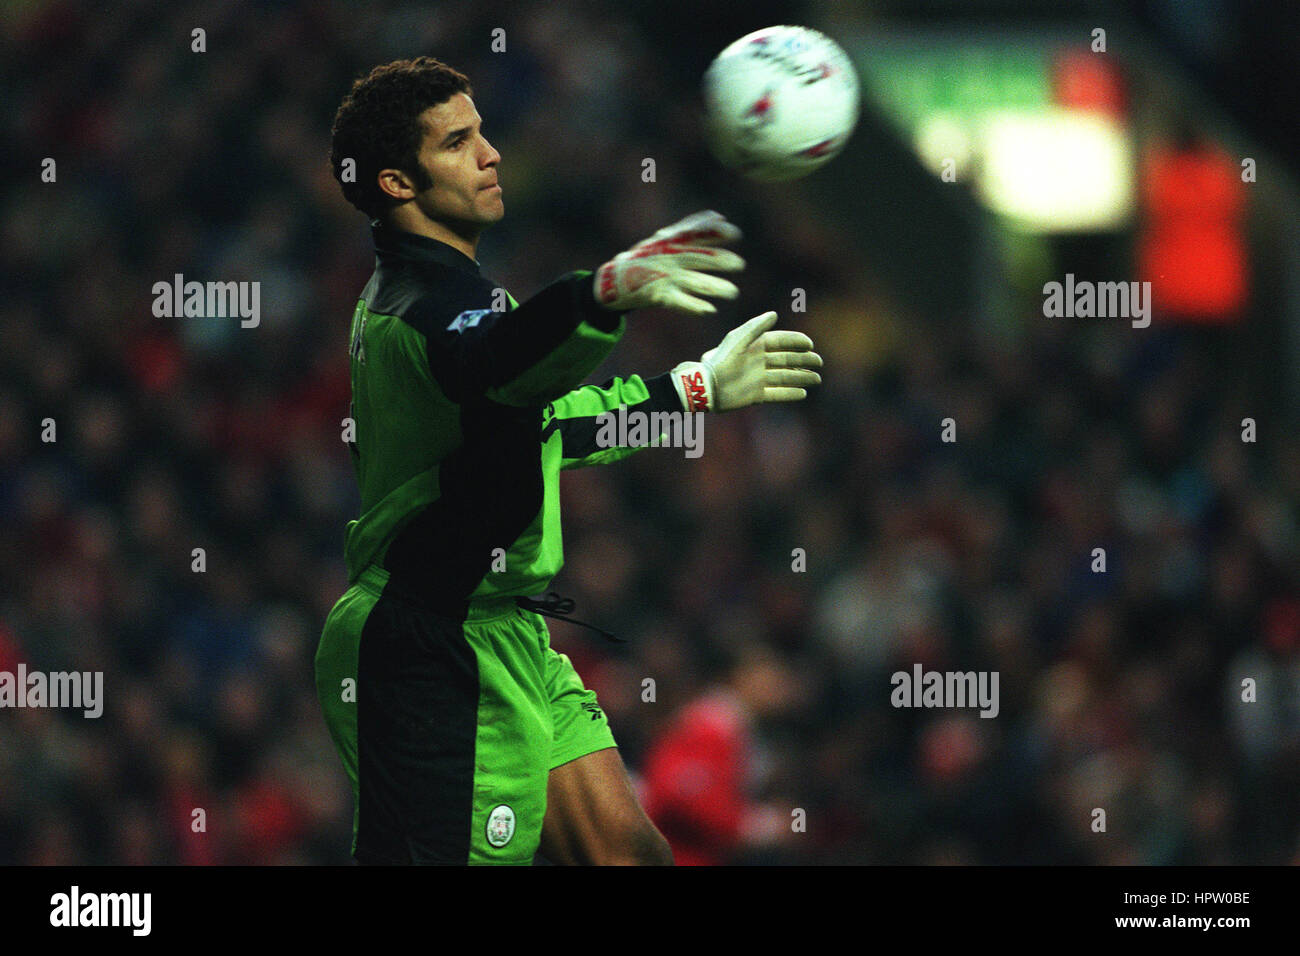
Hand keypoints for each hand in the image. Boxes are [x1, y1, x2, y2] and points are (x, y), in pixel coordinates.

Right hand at [594, 210, 744, 315]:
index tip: (735, 234)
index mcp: (672, 242)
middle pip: (698, 258)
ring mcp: (664, 277)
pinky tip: (708, 310)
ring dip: (714, 287)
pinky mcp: (658, 296)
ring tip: (732, 292)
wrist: (616, 279)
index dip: (715, 233)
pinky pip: (679, 302)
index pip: (695, 233)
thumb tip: (719, 217)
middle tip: (740, 264)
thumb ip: (692, 227)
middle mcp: (670, 257)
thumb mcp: (666, 237)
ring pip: (694, 282)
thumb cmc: (647, 257)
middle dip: (720, 261)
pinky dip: (694, 307)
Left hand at [670, 311, 822, 411]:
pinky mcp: (756, 396)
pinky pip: (777, 394)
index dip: (796, 342)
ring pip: (785, 377)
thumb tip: (774, 314)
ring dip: (801, 377)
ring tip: (816, 379)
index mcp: (755, 346)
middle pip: (787, 360)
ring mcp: (759, 379)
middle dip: (803, 360)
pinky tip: (803, 393)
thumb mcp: (738, 339)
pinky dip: (790, 394)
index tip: (810, 344)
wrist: (707, 387)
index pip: (781, 342)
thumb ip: (755, 326)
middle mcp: (759, 362)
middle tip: (818, 362)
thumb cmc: (721, 360)